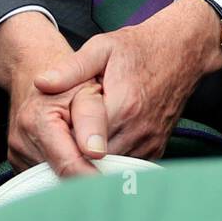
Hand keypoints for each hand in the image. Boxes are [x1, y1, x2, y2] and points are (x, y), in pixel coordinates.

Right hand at [0, 11, 107, 177]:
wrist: (37, 67)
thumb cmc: (70, 79)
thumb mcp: (88, 86)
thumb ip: (92, 116)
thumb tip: (96, 151)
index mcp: (38, 120)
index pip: (69, 165)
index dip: (94, 179)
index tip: (115, 185)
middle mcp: (22, 140)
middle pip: (59, 179)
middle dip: (86, 180)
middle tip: (112, 178)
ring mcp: (17, 153)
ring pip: (51, 183)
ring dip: (74, 179)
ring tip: (94, 164)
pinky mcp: (18, 162)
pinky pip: (43, 179)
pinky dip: (62, 175)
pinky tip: (77, 161)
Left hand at [35, 0, 221, 161]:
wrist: (181, 51)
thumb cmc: (139, 48)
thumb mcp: (102, 47)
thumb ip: (71, 68)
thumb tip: (40, 82)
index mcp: (122, 106)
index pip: (86, 146)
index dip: (65, 150)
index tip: (51, 151)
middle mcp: (139, 130)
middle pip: (99, 165)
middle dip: (76, 164)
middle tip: (56, 160)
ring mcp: (150, 143)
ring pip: (115, 172)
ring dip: (94, 170)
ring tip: (73, 160)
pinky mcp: (157, 149)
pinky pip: (130, 169)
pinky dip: (113, 168)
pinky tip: (97, 157)